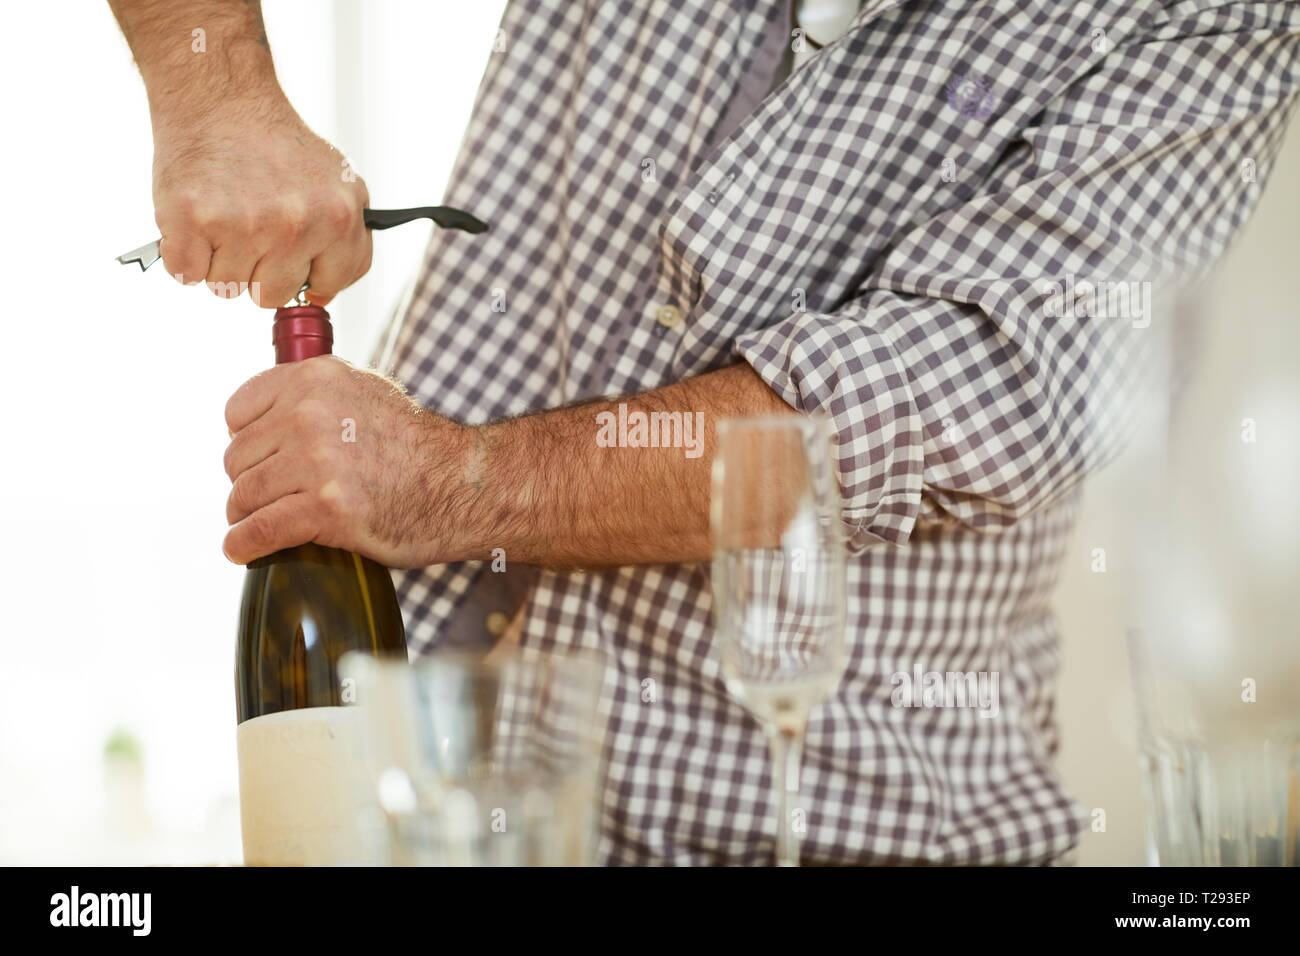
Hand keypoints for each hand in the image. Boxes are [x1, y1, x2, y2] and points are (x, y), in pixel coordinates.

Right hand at [153, 97, 370, 307]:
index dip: (302, 272)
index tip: (289, 250)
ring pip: (226, 287)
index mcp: (338, 218)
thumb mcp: (338, 185)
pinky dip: (184, 254)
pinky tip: (196, 218)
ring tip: (224, 213)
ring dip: (218, 259)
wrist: (220, 97)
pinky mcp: (191, 221)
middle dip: (256, 269)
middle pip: (270, 295)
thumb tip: (322, 294)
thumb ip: (346, 242)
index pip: (326, 287)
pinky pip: (186, 275)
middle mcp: (295, 225)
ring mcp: (243, 224)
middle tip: (249, 224)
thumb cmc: (276, 147)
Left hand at [221, 356, 467, 566]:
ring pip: (243, 496)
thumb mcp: (366, 393)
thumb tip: (271, 420)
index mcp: (316, 378)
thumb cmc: (420, 448)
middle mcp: (310, 412)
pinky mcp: (327, 508)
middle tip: (276, 500)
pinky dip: (244, 545)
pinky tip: (244, 551)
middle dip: (251, 484)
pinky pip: (259, 530)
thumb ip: (318, 397)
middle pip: (236, 459)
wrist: (466, 484)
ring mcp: (318, 461)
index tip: (264, 462)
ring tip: (265, 525)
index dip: (248, 443)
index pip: (237, 412)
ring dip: (248, 517)